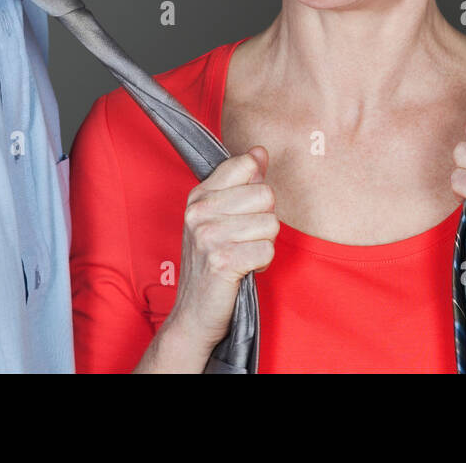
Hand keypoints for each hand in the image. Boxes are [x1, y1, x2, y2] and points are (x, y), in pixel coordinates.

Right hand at [164, 146, 279, 354]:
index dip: (257, 189)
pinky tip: (244, 270)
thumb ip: (241, 181)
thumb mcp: (219, 216)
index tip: (243, 210)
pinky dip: (263, 264)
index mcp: (199, 195)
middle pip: (265, 194)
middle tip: (244, 239)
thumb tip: (260, 152)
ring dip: (264, 244)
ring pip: (271, 224)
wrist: (194, 314)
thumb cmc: (211, 263)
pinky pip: (268, 251)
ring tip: (243, 255)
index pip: (246, 165)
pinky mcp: (221, 261)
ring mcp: (208, 236)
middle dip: (265, 220)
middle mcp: (199, 211)